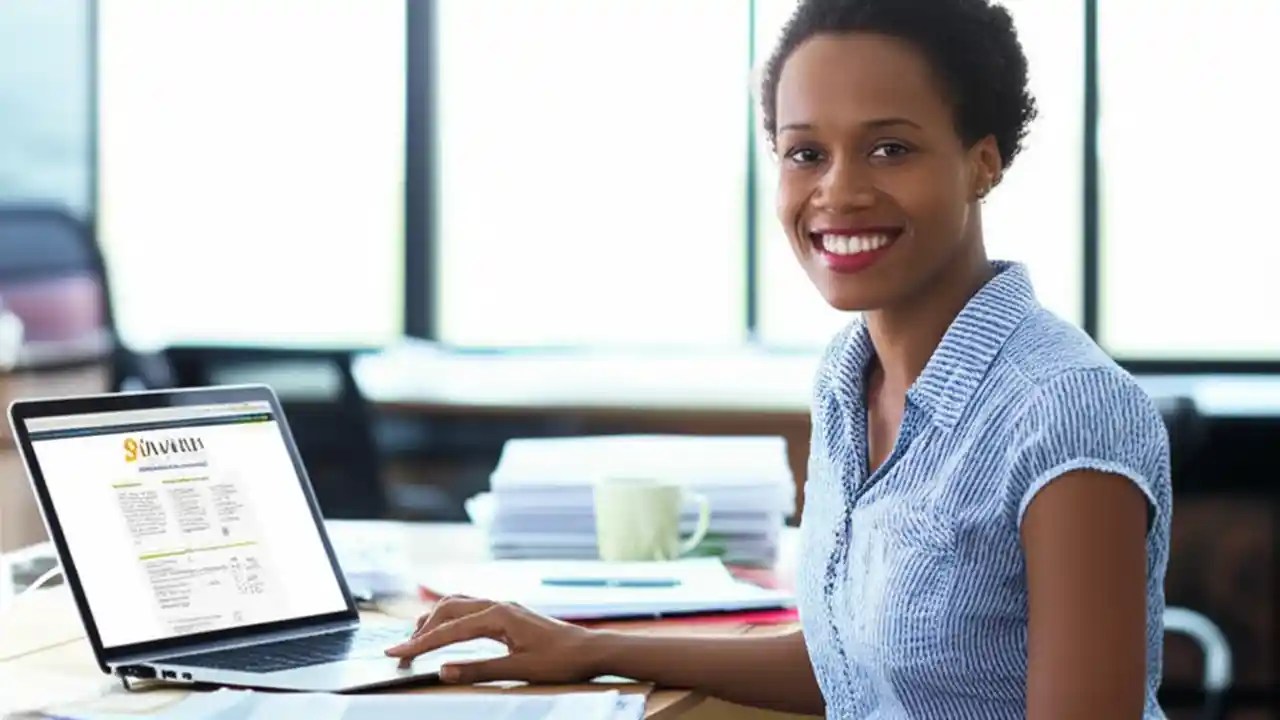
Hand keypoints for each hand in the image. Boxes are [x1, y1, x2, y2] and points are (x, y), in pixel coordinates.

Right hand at [384, 595, 603, 683]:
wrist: (590, 650)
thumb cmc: (560, 660)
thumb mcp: (518, 670)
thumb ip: (478, 670)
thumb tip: (442, 671)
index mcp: (498, 616)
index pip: (449, 630)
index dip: (420, 643)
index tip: (396, 653)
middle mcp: (498, 606)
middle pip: (448, 609)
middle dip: (422, 629)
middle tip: (400, 651)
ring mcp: (504, 608)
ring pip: (459, 605)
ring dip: (435, 619)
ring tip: (415, 639)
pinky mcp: (509, 615)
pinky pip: (471, 609)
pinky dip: (451, 618)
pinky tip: (446, 629)